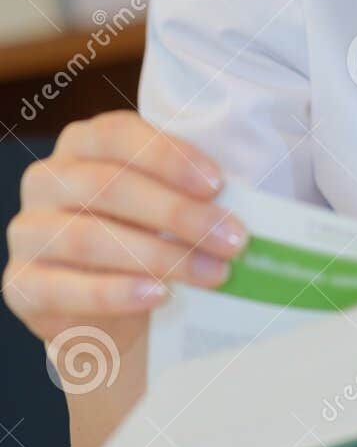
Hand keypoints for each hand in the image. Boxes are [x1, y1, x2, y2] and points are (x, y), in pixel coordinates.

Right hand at [2, 110, 245, 352]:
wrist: (110, 311)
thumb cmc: (146, 238)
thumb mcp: (165, 206)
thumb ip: (189, 193)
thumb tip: (245, 200)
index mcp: (82, 144)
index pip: (118, 135)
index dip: (169, 156)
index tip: (219, 183)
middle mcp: (46, 179)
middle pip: (109, 186)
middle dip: (178, 213)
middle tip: (232, 238)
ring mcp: (27, 232)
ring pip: (89, 237)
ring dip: (160, 256)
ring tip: (212, 273)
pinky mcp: (20, 284)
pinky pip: (65, 288)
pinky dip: (118, 293)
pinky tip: (161, 295)